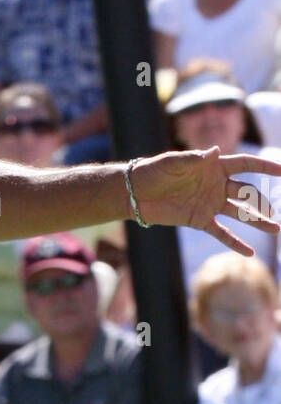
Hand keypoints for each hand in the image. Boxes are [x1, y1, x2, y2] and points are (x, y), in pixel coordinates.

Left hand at [130, 146, 280, 255]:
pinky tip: (250, 252)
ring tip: (275, 229)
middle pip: (247, 193)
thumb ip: (194, 158)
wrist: (136, 193)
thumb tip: (214, 151)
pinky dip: (235, 242)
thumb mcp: (173, 162)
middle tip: (274, 213)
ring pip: (240, 213)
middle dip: (262, 202)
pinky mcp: (200, 220)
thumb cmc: (153, 171)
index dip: (264, 167)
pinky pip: (221, 232)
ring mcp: (210, 203)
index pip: (245, 165)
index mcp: (213, 167)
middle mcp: (216, 185)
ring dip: (257, 221)